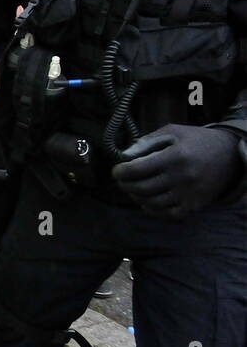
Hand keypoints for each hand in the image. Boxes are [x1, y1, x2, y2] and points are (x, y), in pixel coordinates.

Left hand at [112, 124, 241, 218]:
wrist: (231, 155)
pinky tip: (148, 201)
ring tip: (134, 189)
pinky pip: (168, 214)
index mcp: (175, 157)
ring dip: (137, 198)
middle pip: (141, 189)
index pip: (137, 170)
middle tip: (123, 180)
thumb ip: (147, 142)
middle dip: (125, 185)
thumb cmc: (197, 140)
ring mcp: (189, 193)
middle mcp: (182, 177)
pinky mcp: (195, 205)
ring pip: (152, 203)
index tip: (116, 171)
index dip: (121, 172)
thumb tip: (124, 156)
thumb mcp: (173, 132)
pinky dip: (153, 210)